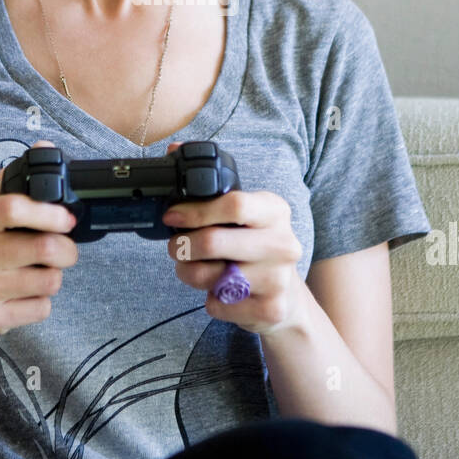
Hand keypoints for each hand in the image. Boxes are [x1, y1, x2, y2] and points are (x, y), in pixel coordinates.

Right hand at [0, 141, 78, 338]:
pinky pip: (42, 308)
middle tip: (65, 249)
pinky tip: (26, 294)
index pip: (13, 208)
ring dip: (55, 276)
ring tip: (40, 272)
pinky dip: (43, 301)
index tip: (67, 218)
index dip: (49, 212)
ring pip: (49, 281)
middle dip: (67, 250)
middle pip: (43, 248)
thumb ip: (14, 185)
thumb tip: (43, 148)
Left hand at [162, 142, 306, 336]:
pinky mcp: (271, 308)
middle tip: (174, 247)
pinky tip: (219, 293)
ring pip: (211, 276)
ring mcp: (279, 277)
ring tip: (191, 268)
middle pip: (214, 241)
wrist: (286, 297)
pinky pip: (218, 305)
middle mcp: (282, 242)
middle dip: (182, 245)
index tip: (172, 216)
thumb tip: (174, 150)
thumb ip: (210, 187)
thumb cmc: (255, 248)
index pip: (233, 204)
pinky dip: (209, 300)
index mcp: (274, 210)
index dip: (194, 211)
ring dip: (189, 273)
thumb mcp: (244, 214)